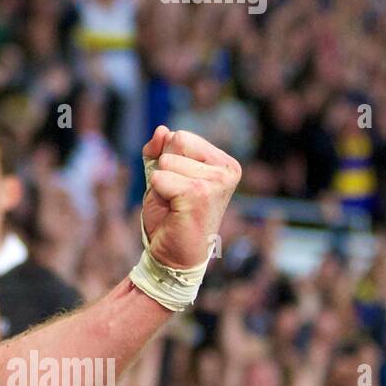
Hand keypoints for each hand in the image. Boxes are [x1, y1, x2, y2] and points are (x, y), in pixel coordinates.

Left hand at [141, 126, 241, 268]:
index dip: (167, 160)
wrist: (173, 254)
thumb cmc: (170, 215)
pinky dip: (158, 193)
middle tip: (174, 196)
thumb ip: (160, 150)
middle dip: (164, 169)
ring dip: (161, 183)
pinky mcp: (199, 194)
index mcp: (224, 162)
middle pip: (176, 141)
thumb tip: (162, 130)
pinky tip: (174, 210)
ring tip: (174, 204)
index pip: (180, 136)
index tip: (177, 186)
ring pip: (166, 161)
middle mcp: (227, 170)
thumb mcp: (162, 174)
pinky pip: (160, 177)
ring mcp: (216, 182)